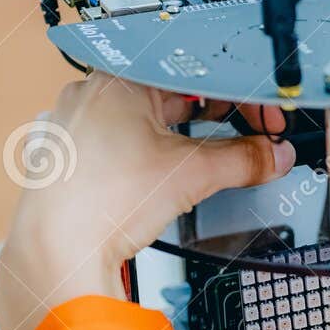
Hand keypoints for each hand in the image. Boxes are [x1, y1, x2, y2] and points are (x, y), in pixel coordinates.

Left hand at [0, 73, 291, 329]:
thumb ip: (243, 160)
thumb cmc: (100, 204)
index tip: (261, 121)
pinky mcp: (68, 156)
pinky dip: (151, 150)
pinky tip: (165, 173)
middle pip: (171, 93)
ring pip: (145, 116)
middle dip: (215, 116)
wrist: (56, 252)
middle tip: (246, 135)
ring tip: (209, 156)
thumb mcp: (190, 175)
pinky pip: (121, 139)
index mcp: (119, 79)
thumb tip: (273, 156)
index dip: (239, 98)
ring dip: (184, 134)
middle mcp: (90, 94)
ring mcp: (74, 125)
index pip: (196, 76)